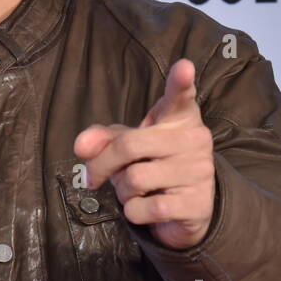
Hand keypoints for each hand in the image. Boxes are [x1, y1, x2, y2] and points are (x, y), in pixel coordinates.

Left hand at [73, 58, 214, 250]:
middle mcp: (195, 139)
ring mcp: (199, 171)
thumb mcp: (128, 146)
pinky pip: (147, 208)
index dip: (180, 82)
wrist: (186, 209)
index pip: (180, 96)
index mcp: (179, 117)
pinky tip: (146, 209)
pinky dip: (135, 212)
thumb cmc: (153, 166)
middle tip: (95, 177)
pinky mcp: (197, 203)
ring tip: (136, 190)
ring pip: (135, 179)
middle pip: (129, 145)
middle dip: (103, 165)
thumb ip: (103, 139)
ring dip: (123, 192)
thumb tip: (81, 146)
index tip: (183, 67)